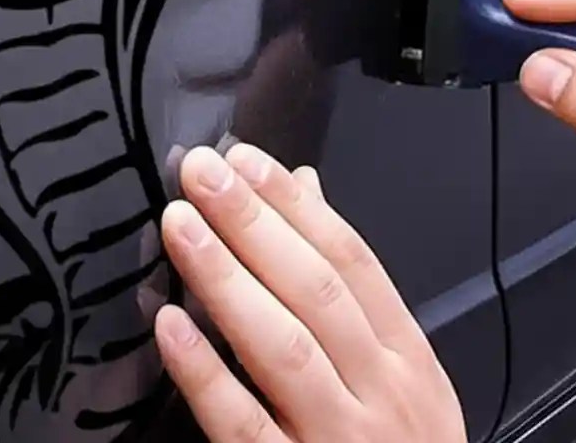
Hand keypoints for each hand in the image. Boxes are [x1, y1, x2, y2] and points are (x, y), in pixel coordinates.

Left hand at [153, 144, 466, 441]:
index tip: (245, 160)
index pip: (352, 261)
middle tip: (201, 173)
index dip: (294, 206)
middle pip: (315, 292)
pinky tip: (170, 327)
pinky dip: (205, 374)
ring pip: (282, 348)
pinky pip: (243, 424)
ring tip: (181, 225)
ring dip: (227, 279)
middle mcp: (379, 393)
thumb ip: (353, 286)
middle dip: (255, 224)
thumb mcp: (397, 371)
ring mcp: (340, 439)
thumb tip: (309, 192)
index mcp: (405, 357)